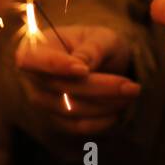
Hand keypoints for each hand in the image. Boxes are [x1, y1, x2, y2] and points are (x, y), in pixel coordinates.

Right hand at [14, 25, 139, 134]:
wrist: (99, 64)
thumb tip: (82, 65)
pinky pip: (77, 127)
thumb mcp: (100, 36)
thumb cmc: (96, 44)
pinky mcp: (56, 122)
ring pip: (71, 110)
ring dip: (106, 105)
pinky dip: (102, 121)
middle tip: (132, 86)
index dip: (55, 66)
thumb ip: (92, 48)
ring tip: (131, 93)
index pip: (32, 60)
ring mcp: (42, 104)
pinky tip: (120, 108)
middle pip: (60, 88)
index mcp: (34, 50)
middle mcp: (32, 80)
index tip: (83, 70)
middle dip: (100, 88)